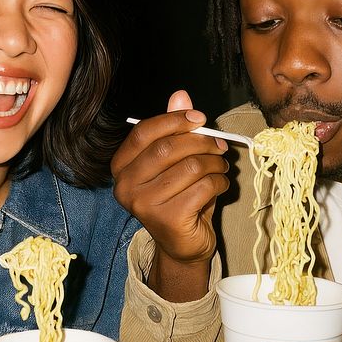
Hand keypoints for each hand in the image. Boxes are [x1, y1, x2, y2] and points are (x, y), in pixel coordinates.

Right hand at [111, 90, 230, 299]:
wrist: (183, 245)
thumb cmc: (178, 197)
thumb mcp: (175, 160)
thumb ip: (174, 128)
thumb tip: (180, 95)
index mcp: (121, 167)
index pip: (144, 132)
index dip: (174, 120)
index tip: (199, 118)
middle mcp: (125, 186)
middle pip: (168, 148)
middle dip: (201, 142)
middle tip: (219, 145)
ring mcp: (144, 205)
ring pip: (190, 167)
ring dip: (214, 163)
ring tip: (220, 167)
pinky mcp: (167, 220)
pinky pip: (202, 187)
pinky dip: (219, 182)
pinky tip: (220, 185)